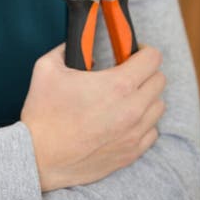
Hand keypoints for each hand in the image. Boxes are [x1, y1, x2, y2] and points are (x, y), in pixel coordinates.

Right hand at [20, 42, 165, 191]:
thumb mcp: (47, 68)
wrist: (39, 157)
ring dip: (146, 97)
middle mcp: (133, 109)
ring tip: (124, 98)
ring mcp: (135, 134)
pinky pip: (152, 132)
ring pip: (158, 107)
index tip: (131, 53)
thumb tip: (78, 43)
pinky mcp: (131, 153)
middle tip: (125, 73)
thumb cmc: (43, 113)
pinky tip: (123, 120)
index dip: (143, 50)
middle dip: (144, 72)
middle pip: (160, 81)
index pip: (153, 58)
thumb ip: (66, 49)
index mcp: (118, 85)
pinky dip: (142, 123)